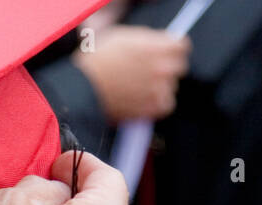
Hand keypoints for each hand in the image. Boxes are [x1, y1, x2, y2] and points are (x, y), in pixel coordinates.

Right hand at [73, 25, 190, 120]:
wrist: (79, 89)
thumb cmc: (95, 62)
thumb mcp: (123, 37)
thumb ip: (147, 41)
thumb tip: (158, 45)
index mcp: (160, 46)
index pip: (182, 46)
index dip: (169, 50)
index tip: (161, 54)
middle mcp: (163, 67)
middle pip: (178, 67)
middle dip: (164, 69)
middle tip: (145, 73)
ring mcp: (158, 89)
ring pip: (170, 87)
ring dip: (158, 88)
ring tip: (137, 88)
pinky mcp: (150, 109)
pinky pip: (164, 106)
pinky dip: (155, 105)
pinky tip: (141, 101)